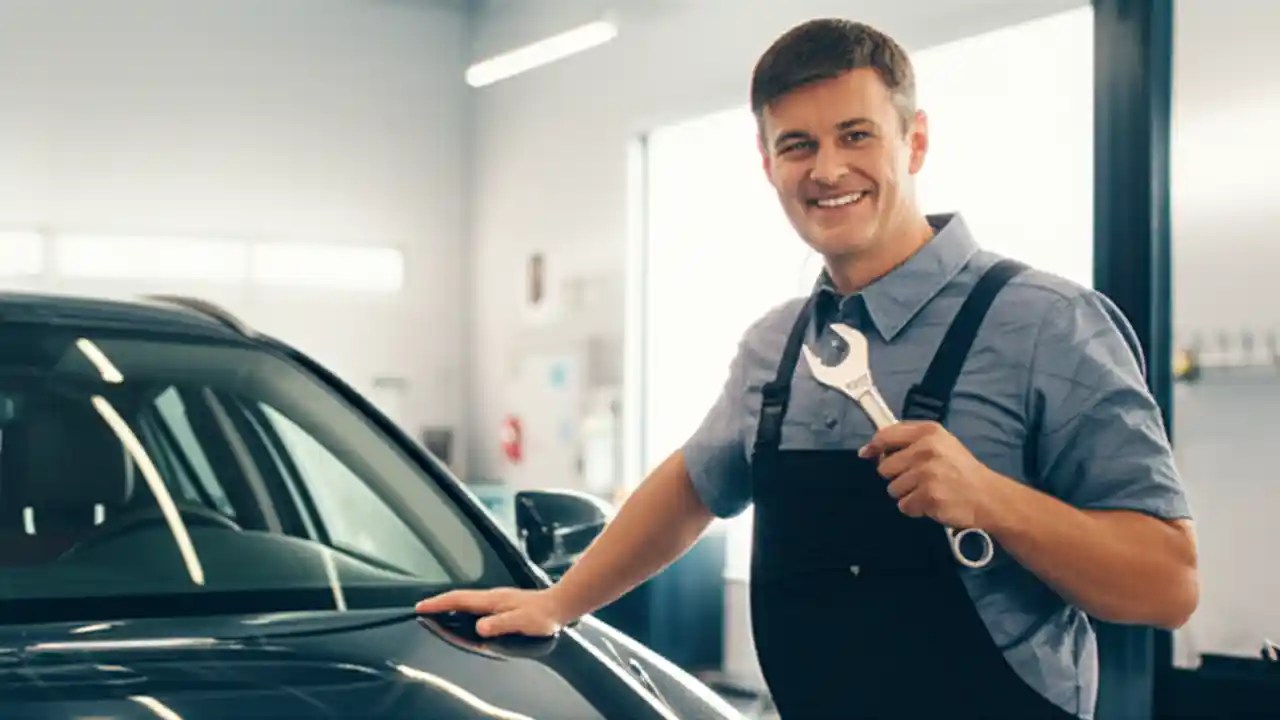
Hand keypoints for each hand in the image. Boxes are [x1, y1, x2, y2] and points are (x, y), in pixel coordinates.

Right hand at [414, 587, 571, 637]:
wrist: (559, 605)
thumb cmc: (542, 615)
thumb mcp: (522, 621)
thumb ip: (501, 624)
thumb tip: (479, 627)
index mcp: (493, 600)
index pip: (459, 599)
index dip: (439, 603)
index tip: (421, 606)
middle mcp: (492, 597)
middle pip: (459, 598)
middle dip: (439, 602)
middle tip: (422, 609)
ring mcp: (496, 599)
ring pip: (466, 600)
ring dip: (449, 604)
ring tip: (435, 612)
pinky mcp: (501, 604)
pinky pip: (474, 605)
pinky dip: (462, 607)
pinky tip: (462, 616)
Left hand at [858, 421, 1002, 529]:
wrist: (988, 496)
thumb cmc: (961, 470)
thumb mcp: (940, 443)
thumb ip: (907, 441)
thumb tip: (868, 450)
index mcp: (928, 432)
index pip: (885, 435)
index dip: (874, 447)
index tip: (867, 454)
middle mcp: (926, 449)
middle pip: (885, 467)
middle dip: (897, 476)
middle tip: (919, 478)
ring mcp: (926, 473)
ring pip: (893, 489)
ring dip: (907, 494)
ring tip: (929, 490)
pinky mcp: (928, 496)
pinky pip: (904, 506)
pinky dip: (915, 508)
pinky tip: (932, 502)